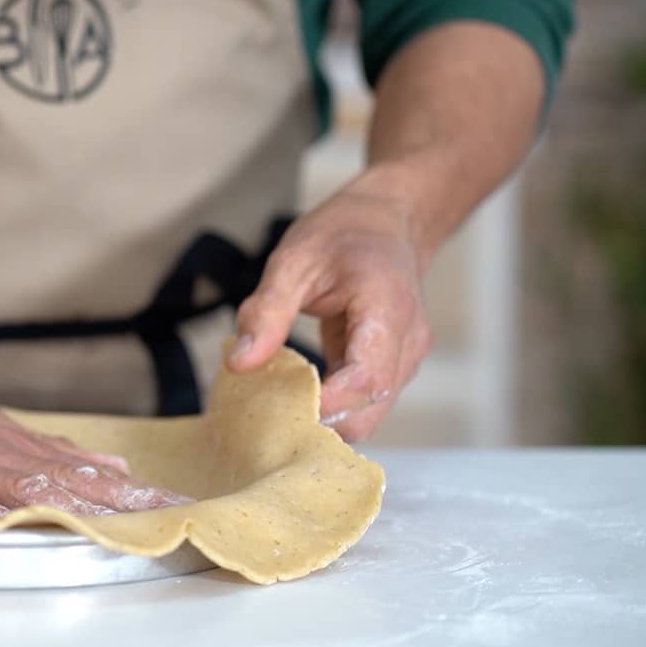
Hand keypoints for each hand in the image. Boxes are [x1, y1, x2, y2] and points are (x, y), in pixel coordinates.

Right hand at [0, 368, 193, 517]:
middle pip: (78, 480)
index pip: (89, 470)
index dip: (134, 491)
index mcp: (20, 444)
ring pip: (41, 489)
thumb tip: (109, 463)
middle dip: (128, 501)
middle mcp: (5, 453)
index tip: (176, 504)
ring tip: (130, 524)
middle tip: (173, 514)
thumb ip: (47, 451)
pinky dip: (14, 516)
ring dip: (89, 507)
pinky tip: (42, 525)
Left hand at [227, 167, 433, 441]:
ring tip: (275, 411)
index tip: (277, 412)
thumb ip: (267, 312)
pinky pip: (363, 403)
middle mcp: (406, 342)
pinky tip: (294, 399)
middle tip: (265, 421)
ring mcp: (404, 359)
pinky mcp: (391, 368)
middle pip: (369, 410)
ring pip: (368, 415)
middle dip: (319, 424)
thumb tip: (239, 363)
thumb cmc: (342, 235)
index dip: (325, 404)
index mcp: (387, 309)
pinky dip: (330, 408)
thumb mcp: (293, 261)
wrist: (386, 222)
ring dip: (324, 420)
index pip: (366, 379)